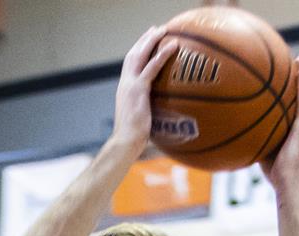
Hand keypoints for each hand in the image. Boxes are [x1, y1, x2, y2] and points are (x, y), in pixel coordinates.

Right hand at [111, 26, 177, 152]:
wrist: (125, 143)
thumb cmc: (134, 139)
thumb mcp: (142, 121)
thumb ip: (150, 113)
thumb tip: (167, 120)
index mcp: (125, 90)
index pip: (130, 65)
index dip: (138, 51)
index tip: (147, 42)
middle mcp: (125, 83)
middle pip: (133, 54)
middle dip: (144, 40)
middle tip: (156, 30)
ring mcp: (130, 85)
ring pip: (140, 55)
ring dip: (152, 40)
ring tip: (164, 30)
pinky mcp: (138, 89)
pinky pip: (152, 67)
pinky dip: (162, 54)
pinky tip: (173, 46)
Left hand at [259, 57, 298, 191]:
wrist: (286, 181)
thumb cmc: (272, 170)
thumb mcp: (258, 147)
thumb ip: (252, 135)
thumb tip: (231, 127)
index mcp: (290, 128)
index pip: (289, 106)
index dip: (287, 91)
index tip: (283, 76)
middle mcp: (298, 124)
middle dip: (296, 79)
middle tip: (293, 61)